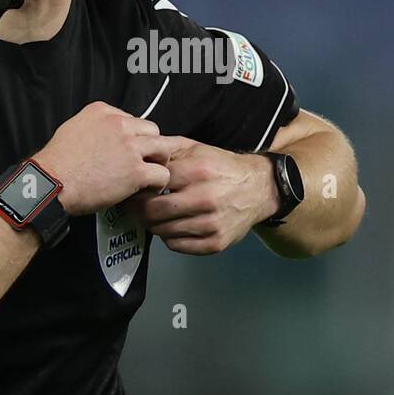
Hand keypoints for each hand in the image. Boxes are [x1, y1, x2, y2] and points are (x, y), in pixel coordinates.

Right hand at [34, 102, 189, 215]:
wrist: (52, 183)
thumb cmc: (57, 163)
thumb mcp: (72, 128)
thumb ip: (95, 127)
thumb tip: (105, 136)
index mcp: (103, 112)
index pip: (133, 119)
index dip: (133, 137)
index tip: (126, 150)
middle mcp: (119, 125)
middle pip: (153, 130)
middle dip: (150, 146)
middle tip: (143, 161)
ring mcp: (130, 147)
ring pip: (164, 148)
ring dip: (158, 162)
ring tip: (148, 175)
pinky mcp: (136, 171)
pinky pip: (162, 174)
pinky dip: (156, 184)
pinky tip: (145, 189)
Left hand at [122, 138, 278, 254]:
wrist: (259, 188)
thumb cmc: (222, 167)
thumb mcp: (196, 148)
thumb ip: (166, 149)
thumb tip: (138, 155)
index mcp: (198, 171)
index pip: (153, 183)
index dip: (139, 185)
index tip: (134, 187)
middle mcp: (205, 198)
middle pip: (153, 211)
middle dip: (139, 209)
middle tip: (136, 206)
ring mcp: (211, 224)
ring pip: (162, 231)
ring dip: (153, 224)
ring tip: (155, 215)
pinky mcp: (216, 243)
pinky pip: (177, 246)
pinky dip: (169, 238)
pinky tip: (173, 226)